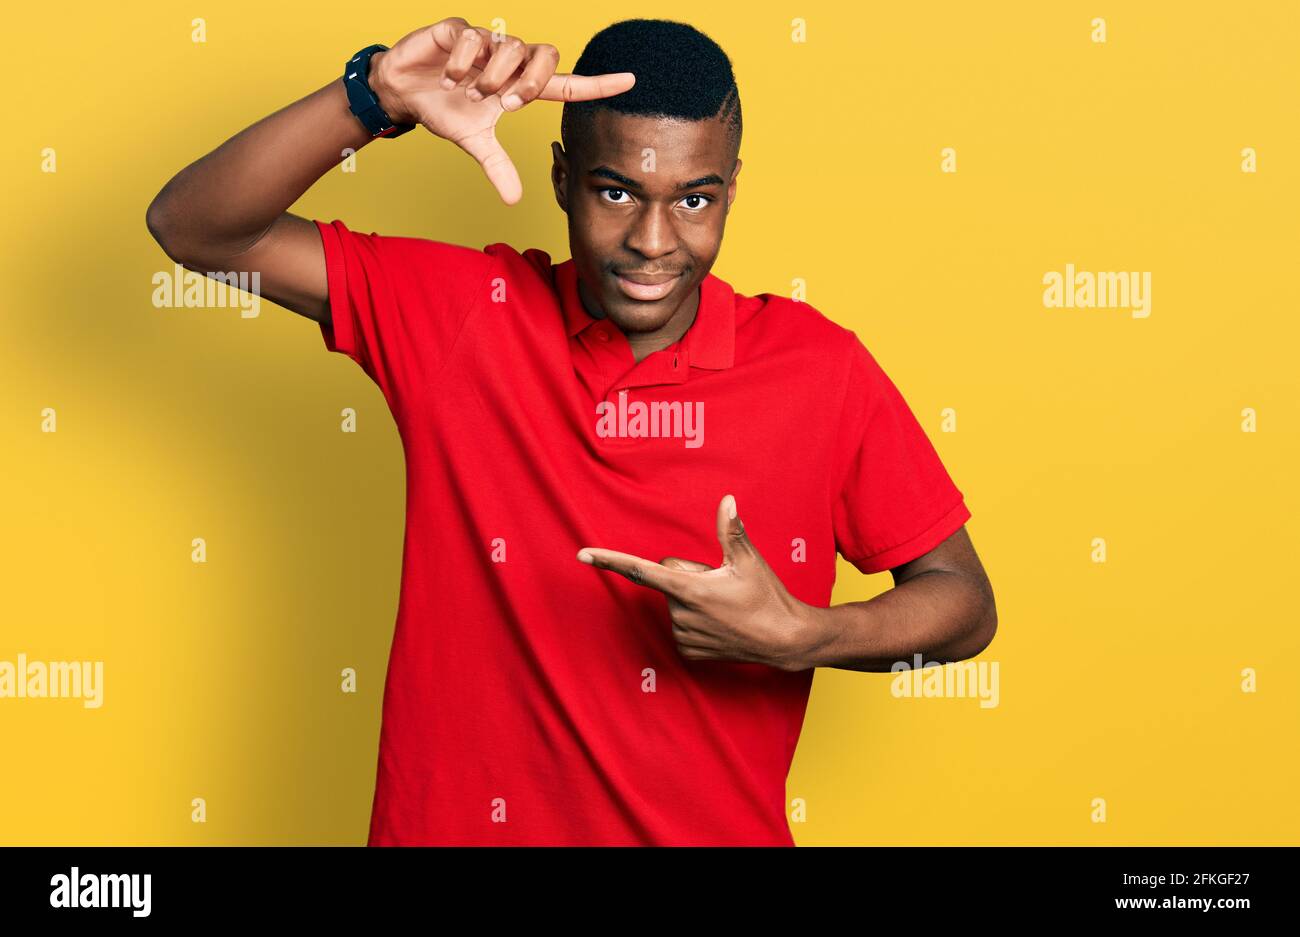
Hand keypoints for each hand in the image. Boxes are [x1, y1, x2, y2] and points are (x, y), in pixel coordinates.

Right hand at [370, 17, 635, 203]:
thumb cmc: (444, 109)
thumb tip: (514, 199)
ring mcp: (486, 42)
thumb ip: (498, 167)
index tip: (630, 81)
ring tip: (468, 92)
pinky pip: (471, 39)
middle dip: (531, 81)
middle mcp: (508, 60)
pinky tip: (448, 77)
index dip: (598, 84)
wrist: (403, 91)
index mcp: (519, 86)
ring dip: (490, 77)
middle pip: (545, 55)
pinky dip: (461, 64)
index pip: (566, 83)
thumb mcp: (474, 141)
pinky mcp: (458, 29)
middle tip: (506, 103)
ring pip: (510, 47)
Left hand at [575, 495, 822, 671]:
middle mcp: (681, 614)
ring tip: (725, 606)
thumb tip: (727, 500)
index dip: (609, 561)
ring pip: (675, 603)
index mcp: (690, 589)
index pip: (640, 570)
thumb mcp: (749, 561)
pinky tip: (721, 623)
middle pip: (667, 579)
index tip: (582, 555)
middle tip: (720, 583)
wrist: (785, 640)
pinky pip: (681, 624)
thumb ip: (731, 531)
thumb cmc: (768, 597)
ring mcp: (683, 635)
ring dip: (693, 599)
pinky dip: (697, 620)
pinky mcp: (689, 651)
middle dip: (687, 575)